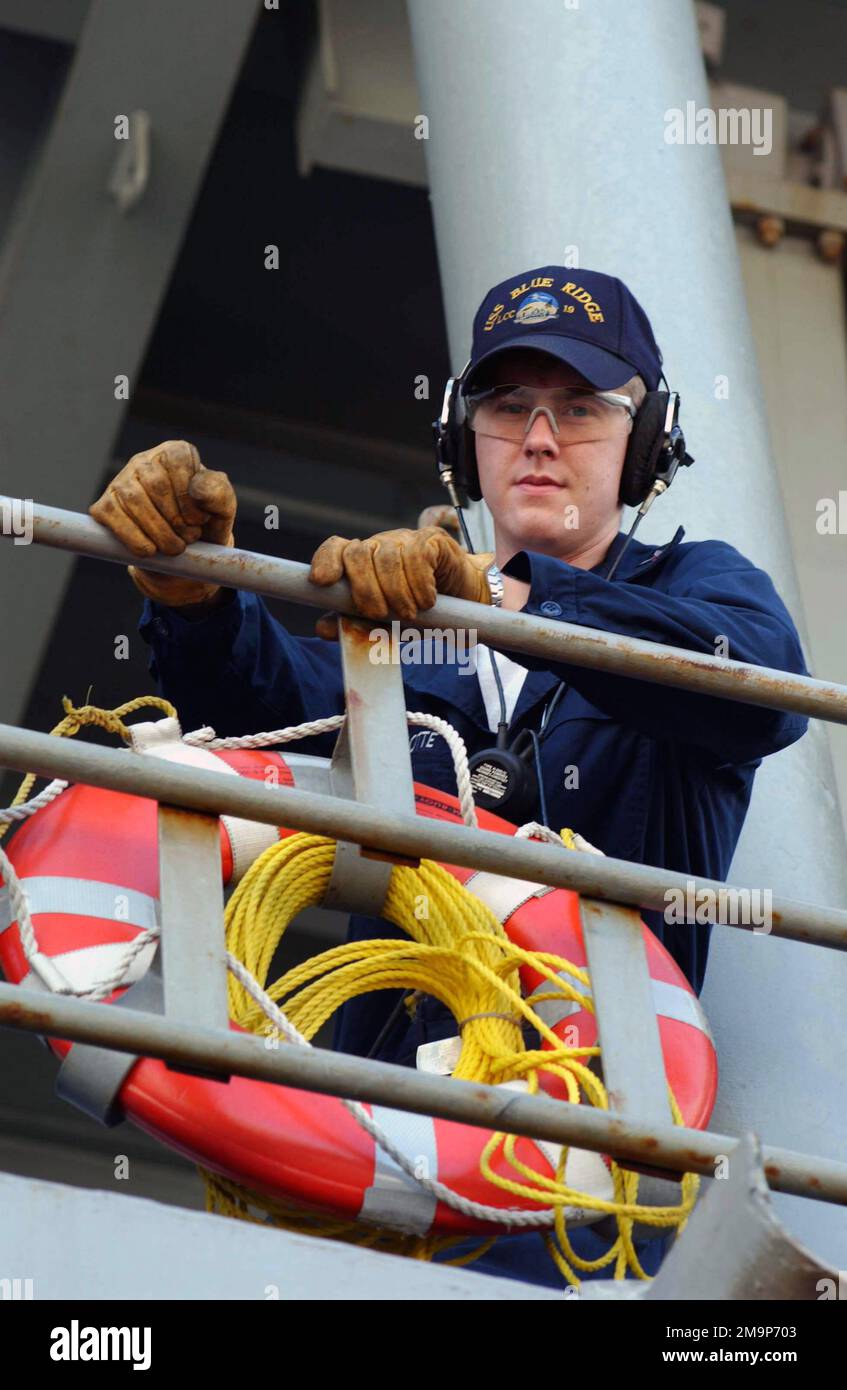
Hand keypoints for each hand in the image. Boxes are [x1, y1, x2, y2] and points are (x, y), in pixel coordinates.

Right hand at [89, 440, 236, 605]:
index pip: (178, 463)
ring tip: (174, 548)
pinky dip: (135, 539)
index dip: (190, 499)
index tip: (199, 521)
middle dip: (175, 520)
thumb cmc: (203, 524)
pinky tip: (150, 551)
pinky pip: (114, 518)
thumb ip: (219, 493)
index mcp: (175, 453)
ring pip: (134, 500)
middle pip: (155, 484)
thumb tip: (196, 488)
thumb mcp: (222, 509)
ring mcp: (120, 482)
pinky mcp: (104, 506)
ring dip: (158, 531)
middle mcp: (144, 461)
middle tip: (188, 539)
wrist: (182, 553)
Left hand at [308, 525, 493, 638]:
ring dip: (396, 593)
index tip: (322, 581)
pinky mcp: (432, 540)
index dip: (326, 561)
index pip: (337, 549)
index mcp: (364, 562)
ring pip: (386, 557)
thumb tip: (323, 629)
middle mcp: (381, 545)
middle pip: (358, 554)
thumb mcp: (386, 624)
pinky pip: (416, 556)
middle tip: (380, 615)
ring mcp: (406, 539)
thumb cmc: (423, 611)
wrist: (469, 603)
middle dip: (365, 590)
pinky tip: (427, 600)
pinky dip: (419, 585)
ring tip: (409, 614)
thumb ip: (355, 624)